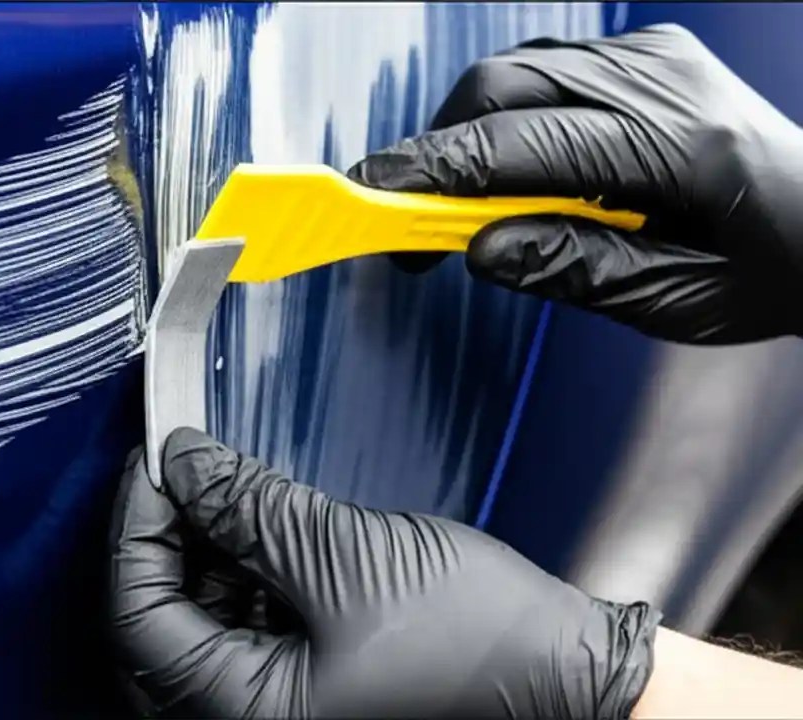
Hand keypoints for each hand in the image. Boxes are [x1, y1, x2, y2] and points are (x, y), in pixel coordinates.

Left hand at [107, 428, 660, 717]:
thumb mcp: (345, 557)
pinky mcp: (311, 684)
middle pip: (162, 623)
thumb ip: (249, 508)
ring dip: (206, 551)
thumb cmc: (479, 641)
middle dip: (167, 539)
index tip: (153, 461)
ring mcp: (282, 707)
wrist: (573, 677)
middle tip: (182, 471)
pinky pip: (247, 629)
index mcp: (247, 714)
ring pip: (203, 623)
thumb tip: (183, 463)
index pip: (139, 616)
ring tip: (227, 488)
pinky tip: (262, 527)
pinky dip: (244, 574)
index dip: (134, 528)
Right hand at [348, 24, 802, 343]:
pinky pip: (541, 72)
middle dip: (434, 152)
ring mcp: (652, 55)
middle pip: (499, 87)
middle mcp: (662, 79)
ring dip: (465, 138)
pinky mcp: (643, 54)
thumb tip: (478, 252)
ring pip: (511, 73)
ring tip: (453, 212)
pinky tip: (506, 176)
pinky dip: (502, 121)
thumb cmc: (772, 267)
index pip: (518, 143)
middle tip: (404, 227)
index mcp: (679, 144)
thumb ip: (577, 272)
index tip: (368, 199)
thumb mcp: (680, 301)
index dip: (430, 172)